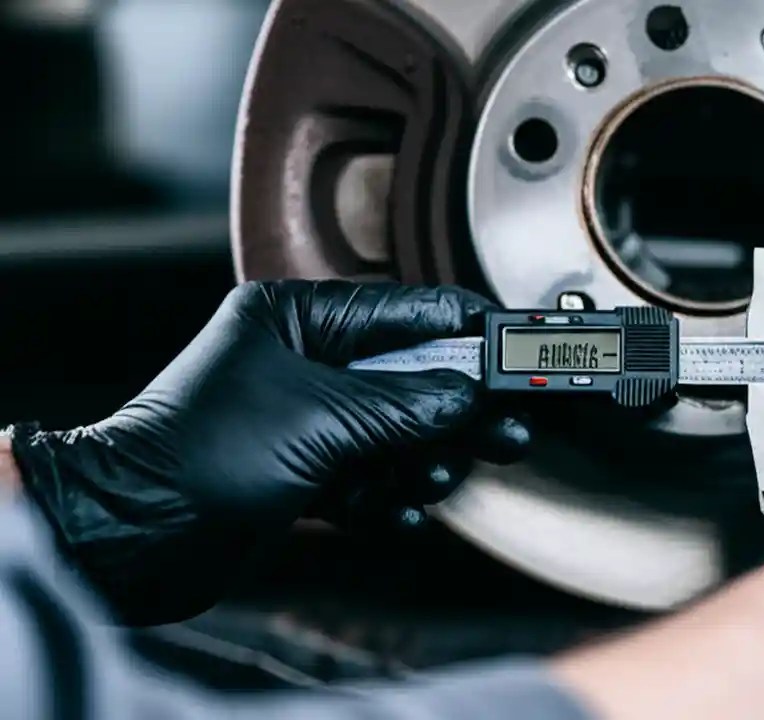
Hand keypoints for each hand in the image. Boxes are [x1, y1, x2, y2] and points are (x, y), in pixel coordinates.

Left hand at [8, 281, 529, 623]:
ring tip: (441, 477)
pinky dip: (387, 497)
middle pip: (408, 377)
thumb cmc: (200, 453)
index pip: (405, 311)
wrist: (132, 538)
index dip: (466, 329)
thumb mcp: (323, 418)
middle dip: (457, 408)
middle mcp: (302, 363)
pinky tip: (400, 513)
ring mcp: (301, 420)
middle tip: (511, 426)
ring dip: (422, 460)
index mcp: (298, 318)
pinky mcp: (298, 474)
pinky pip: (366, 478)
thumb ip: (408, 405)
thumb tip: (471, 397)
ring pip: (392, 434)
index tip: (517, 345)